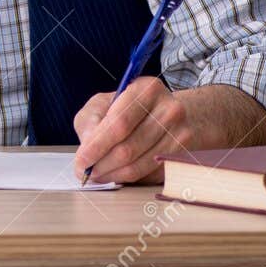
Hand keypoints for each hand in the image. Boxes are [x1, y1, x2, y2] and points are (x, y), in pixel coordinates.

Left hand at [72, 80, 265, 183]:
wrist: (176, 114)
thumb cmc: (131, 108)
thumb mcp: (107, 102)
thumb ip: (91, 119)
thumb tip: (87, 145)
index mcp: (147, 89)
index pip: (118, 123)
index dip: (96, 145)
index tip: (80, 160)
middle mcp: (170, 109)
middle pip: (128, 147)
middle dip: (101, 164)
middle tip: (85, 173)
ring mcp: (182, 134)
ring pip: (139, 164)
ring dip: (112, 174)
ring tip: (97, 175)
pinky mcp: (185, 155)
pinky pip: (150, 173)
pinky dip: (128, 177)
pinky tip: (116, 174)